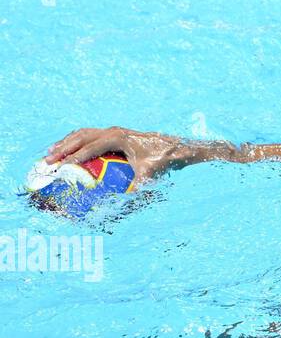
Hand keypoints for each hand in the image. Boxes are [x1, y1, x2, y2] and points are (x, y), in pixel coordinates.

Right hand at [45, 127, 187, 188]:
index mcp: (118, 138)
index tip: (61, 168)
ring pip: (83, 133)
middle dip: (63, 149)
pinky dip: (75, 141)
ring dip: (65, 143)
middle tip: (48, 162)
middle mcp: (113, 131)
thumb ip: (136, 190)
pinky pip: (89, 135)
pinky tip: (65, 149)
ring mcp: (113, 131)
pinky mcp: (113, 133)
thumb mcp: (148, 177)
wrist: (174, 148)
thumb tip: (121, 206)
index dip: (74, 157)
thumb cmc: (161, 161)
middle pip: (81, 137)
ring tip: (50, 154)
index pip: (91, 147)